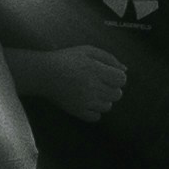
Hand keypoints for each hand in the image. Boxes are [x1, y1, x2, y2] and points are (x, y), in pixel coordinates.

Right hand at [9, 45, 125, 120]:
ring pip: (108, 106)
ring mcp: (85, 101)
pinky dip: (94, 110)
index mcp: (95, 69)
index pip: (121, 79)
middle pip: (117, 94)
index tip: (109, 74)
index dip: (117, 76)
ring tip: (92, 91)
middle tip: (100, 82)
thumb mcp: (88, 51)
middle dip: (112, 88)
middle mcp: (92, 87)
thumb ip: (109, 58)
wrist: (44, 73)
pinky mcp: (77, 111)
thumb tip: (125, 70)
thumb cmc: (67, 59)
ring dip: (104, 99)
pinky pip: (96, 117)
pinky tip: (87, 101)